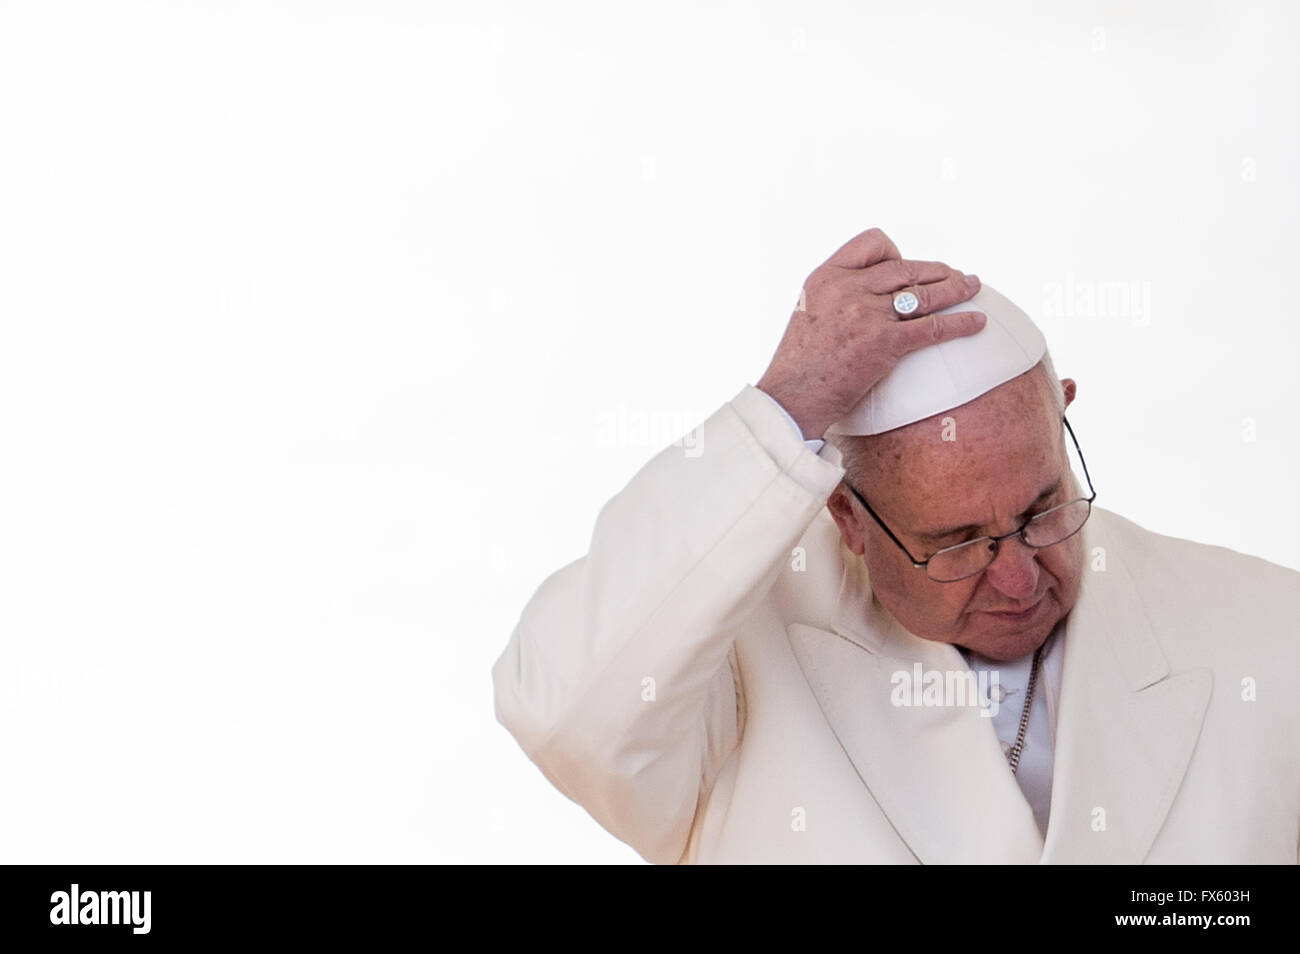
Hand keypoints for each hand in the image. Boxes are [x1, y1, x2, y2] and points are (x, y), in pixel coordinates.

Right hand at [756, 227, 985, 439]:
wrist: (790, 398)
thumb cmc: (800, 366)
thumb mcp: (809, 313)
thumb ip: (837, 298)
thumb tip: (870, 296)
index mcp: (826, 277)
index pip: (872, 243)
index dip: (896, 252)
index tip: (906, 266)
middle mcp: (847, 289)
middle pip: (906, 267)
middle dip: (937, 270)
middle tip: (956, 275)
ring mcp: (866, 315)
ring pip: (925, 293)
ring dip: (956, 288)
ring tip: (973, 287)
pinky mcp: (883, 343)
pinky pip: (933, 328)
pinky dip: (960, 324)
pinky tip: (976, 323)